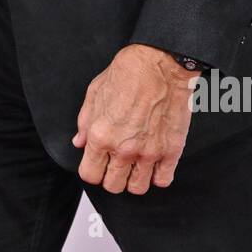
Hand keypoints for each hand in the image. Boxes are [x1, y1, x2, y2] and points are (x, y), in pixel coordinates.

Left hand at [72, 44, 196, 192]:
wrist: (160, 63)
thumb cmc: (128, 73)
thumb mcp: (94, 93)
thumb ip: (85, 122)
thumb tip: (80, 142)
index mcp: (100, 135)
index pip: (90, 175)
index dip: (92, 170)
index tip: (97, 165)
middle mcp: (123, 148)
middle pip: (113, 186)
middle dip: (112, 177)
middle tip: (117, 165)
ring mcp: (149, 152)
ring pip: (137, 188)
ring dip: (134, 180)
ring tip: (136, 166)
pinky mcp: (171, 150)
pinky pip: (163, 181)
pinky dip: (158, 177)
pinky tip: (154, 165)